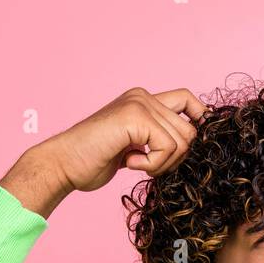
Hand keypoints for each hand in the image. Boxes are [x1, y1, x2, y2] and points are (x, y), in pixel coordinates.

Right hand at [45, 86, 207, 192]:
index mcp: (144, 100)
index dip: (199, 123)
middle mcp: (143, 96)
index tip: (188, 150)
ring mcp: (139, 103)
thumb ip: (157, 139)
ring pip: (183, 141)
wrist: (63, 164)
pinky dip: (153, 165)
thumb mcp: (134, 146)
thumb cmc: (94, 160)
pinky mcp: (134, 117)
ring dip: (164, 164)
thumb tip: (193, 147)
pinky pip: (168, 147)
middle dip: (177, 158)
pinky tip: (130, 163)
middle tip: (150, 166)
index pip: (189, 101)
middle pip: (191, 128)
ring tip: (137, 164)